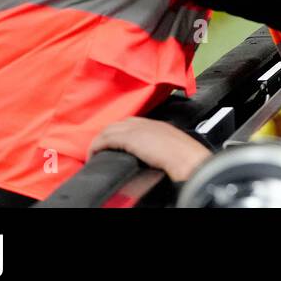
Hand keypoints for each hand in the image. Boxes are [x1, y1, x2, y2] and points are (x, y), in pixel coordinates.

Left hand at [89, 117, 210, 183]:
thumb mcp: (173, 147)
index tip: (115, 142)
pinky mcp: (129, 138)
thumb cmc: (186, 157)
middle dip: (108, 134)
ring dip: (100, 141)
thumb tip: (154, 157)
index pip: (132, 122)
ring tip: (95, 152)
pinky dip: (97, 146)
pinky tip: (94, 155)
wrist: (187, 158)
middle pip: (119, 124)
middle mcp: (146, 123)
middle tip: (102, 148)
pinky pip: (106, 139)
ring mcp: (137, 129)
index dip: (121, 131)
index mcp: (157, 125)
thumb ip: (162, 146)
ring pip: (109, 130)